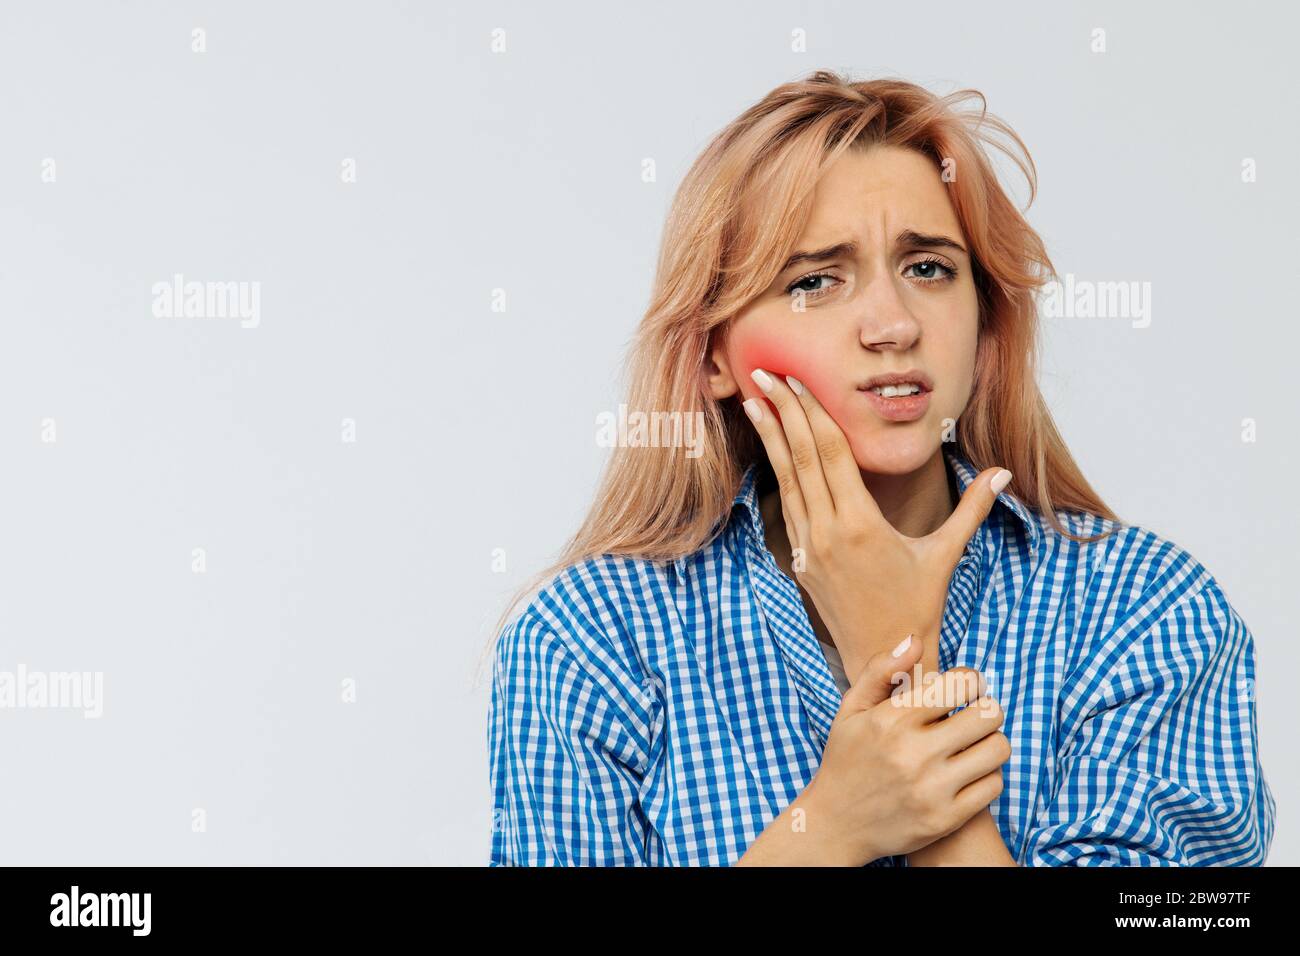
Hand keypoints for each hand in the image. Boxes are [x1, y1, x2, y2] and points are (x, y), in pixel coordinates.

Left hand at [742, 368, 1011, 676]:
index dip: (811, 413)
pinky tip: (772, 450)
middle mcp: (828, 532)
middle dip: (782, 412)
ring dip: (771, 439)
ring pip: (787, 480)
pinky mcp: (800, 560)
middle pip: (802, 458)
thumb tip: (1003, 473)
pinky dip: (778, 473)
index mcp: (861, 524)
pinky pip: (788, 506)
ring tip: (755, 402)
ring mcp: (809, 547)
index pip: (831, 453)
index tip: (794, 381)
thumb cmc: (919, 608)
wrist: (884, 660)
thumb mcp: (945, 555)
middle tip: (763, 372)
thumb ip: (972, 509)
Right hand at [801, 635, 1008, 863]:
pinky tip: (967, 772)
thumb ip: (880, 670)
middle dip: (984, 708)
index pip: (962, 683)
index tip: (962, 689)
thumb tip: (914, 640)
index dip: (970, 680)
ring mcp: (933, 789)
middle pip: (989, 714)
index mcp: (892, 720)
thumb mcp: (851, 710)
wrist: (835, 824)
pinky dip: (986, 775)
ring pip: (998, 748)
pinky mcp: (946, 818)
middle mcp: (914, 753)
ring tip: (972, 743)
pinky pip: (994, 784)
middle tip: (972, 715)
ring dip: (989, 741)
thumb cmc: (846, 759)